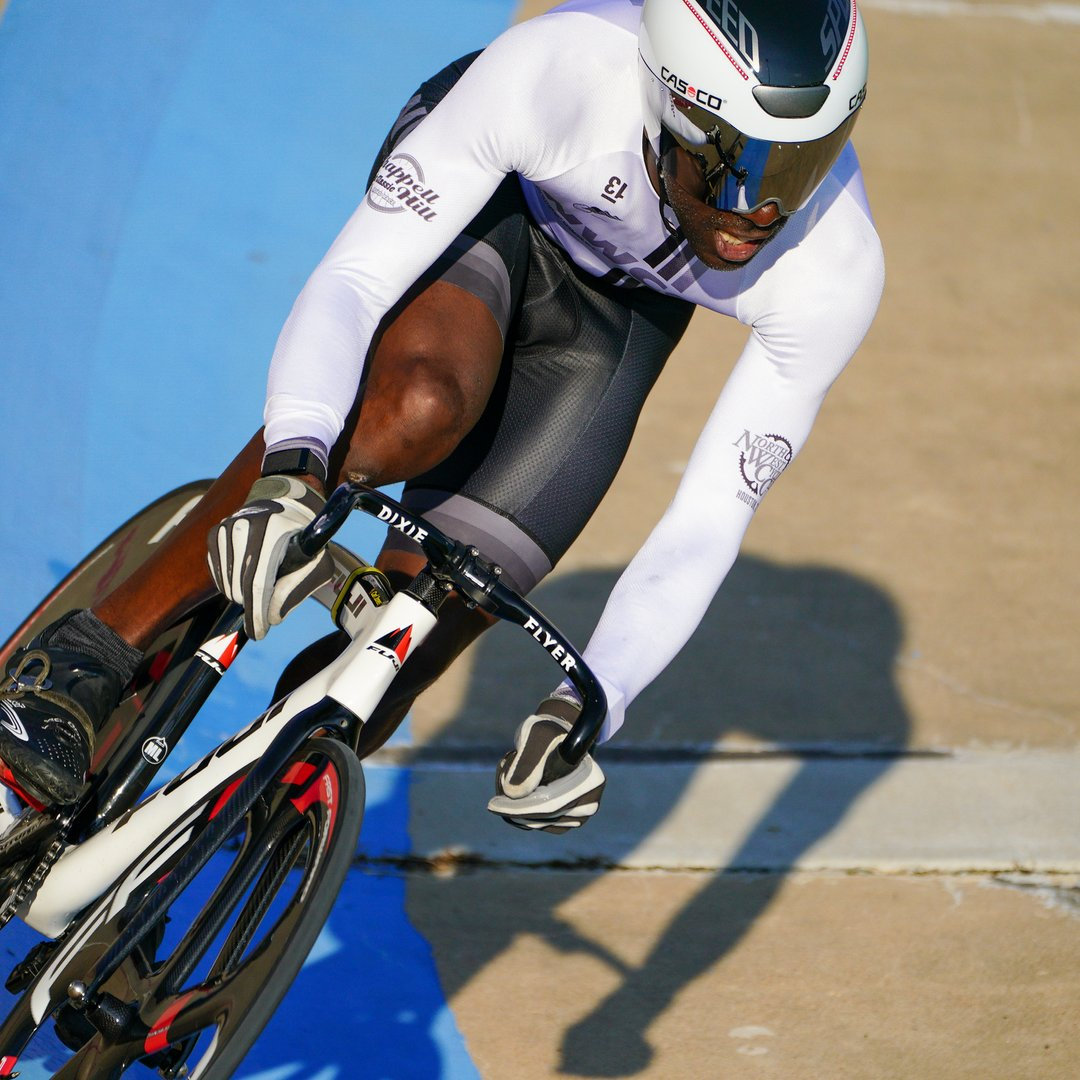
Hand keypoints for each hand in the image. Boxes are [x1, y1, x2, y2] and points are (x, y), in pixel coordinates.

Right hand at [207, 475, 333, 639]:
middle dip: (251, 608)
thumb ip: (297, 590)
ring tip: (259, 593)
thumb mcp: (316, 562)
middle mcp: (245, 526)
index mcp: (273, 531)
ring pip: (227, 581)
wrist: (286, 501)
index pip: (258, 581)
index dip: (257, 612)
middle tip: (260, 618)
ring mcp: (226, 528)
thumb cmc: (304, 537)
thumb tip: (272, 618)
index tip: (259, 632)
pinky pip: (216, 572)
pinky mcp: (215, 533)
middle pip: (240, 584)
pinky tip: (245, 580)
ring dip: (241, 596)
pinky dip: (229, 584)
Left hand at [487, 704, 604, 833]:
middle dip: (513, 803)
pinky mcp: (563, 823)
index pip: (549, 805)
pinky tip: (518, 784)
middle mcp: (589, 803)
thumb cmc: (547, 733)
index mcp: (591, 780)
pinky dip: (518, 808)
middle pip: (540, 817)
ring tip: (512, 770)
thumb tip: (512, 793)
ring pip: (533, 823)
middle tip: (500, 778)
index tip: (493, 805)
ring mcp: (578, 817)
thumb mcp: (537, 736)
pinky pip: (533, 824)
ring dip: (513, 804)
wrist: (556, 739)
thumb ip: (527, 761)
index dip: (519, 807)